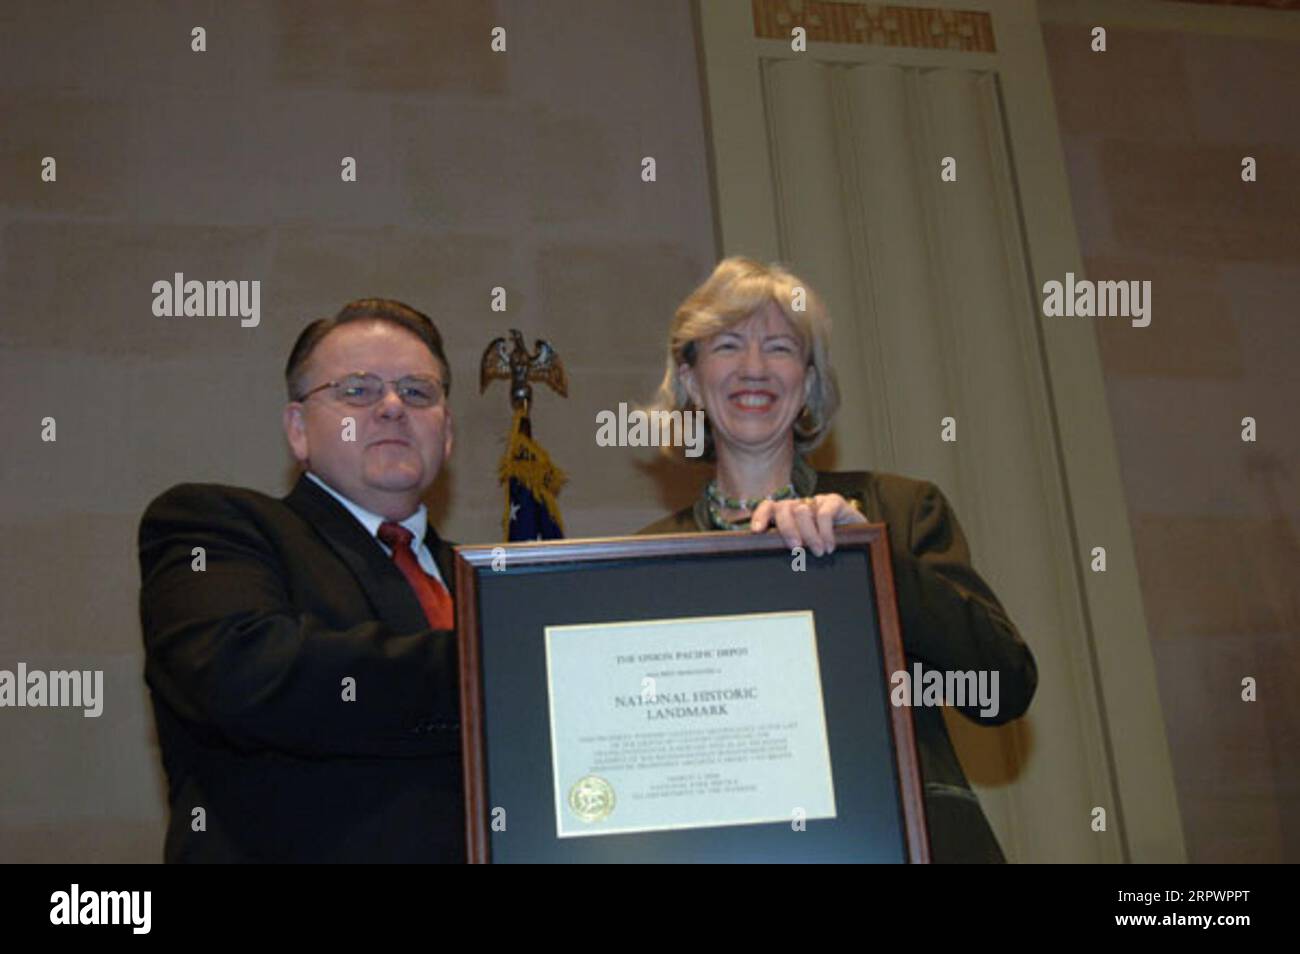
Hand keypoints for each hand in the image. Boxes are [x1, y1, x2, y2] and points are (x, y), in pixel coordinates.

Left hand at [750, 493, 866, 556]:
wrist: (862, 539)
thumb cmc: (826, 548)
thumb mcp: (805, 549)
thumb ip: (790, 548)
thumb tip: (769, 563)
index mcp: (787, 515)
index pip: (768, 507)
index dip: (760, 516)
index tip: (757, 531)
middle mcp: (799, 505)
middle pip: (783, 508)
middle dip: (787, 529)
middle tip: (796, 549)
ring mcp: (816, 501)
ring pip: (802, 511)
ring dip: (809, 535)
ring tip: (819, 553)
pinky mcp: (834, 501)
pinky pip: (824, 513)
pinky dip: (825, 532)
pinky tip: (830, 546)